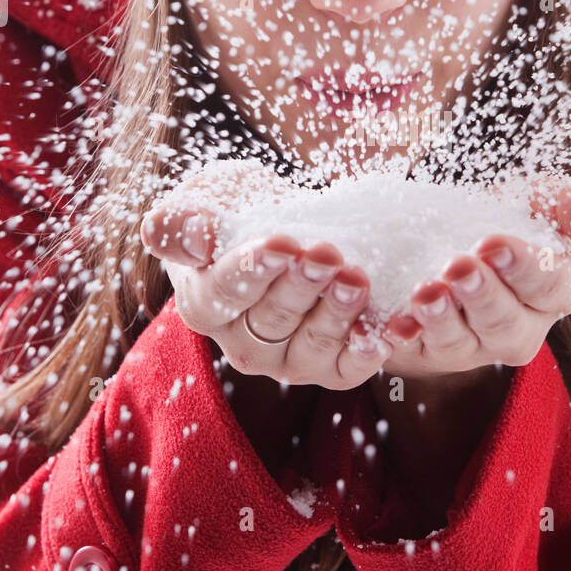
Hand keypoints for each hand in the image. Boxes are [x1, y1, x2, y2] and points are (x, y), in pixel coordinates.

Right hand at [139, 170, 391, 390]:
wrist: (280, 225)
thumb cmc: (232, 212)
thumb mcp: (200, 203)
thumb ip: (180, 222)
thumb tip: (194, 238)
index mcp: (206, 306)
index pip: (226, 291)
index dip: (253, 268)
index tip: (279, 243)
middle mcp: (245, 344)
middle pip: (274, 317)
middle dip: (303, 285)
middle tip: (326, 254)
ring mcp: (289, 360)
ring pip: (314, 343)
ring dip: (339, 312)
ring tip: (358, 278)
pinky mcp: (331, 368)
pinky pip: (349, 368)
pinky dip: (370, 350)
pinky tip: (390, 328)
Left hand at [375, 176, 570, 378]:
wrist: (442, 234)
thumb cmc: (502, 217)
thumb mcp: (538, 200)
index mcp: (554, 292)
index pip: (549, 284)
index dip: (523, 266)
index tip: (494, 243)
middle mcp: (518, 329)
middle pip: (504, 321)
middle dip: (481, 295)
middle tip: (457, 266)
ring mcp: (471, 347)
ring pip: (459, 342)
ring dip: (440, 319)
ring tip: (424, 292)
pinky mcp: (427, 353)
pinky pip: (414, 352)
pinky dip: (401, 338)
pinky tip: (389, 323)